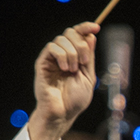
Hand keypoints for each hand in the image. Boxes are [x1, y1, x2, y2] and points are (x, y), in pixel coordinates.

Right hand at [28, 22, 100, 139]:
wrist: (63, 113)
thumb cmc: (75, 99)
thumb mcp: (88, 76)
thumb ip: (89, 57)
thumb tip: (91, 36)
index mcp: (75, 57)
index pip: (78, 35)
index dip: (86, 27)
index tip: (96, 27)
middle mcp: (63, 55)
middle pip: (70, 32)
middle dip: (81, 43)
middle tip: (83, 61)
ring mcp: (52, 58)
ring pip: (61, 39)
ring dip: (72, 53)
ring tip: (72, 70)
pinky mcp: (42, 62)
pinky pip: (52, 47)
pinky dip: (62, 56)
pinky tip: (65, 69)